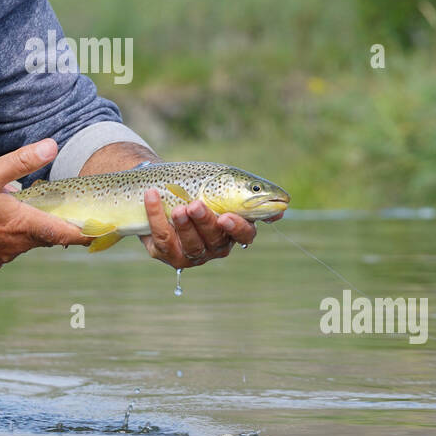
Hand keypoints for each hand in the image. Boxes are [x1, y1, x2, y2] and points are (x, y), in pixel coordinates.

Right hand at [0, 139, 90, 267]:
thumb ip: (21, 162)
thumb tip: (52, 146)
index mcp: (20, 224)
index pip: (65, 234)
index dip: (87, 233)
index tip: (105, 230)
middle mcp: (16, 245)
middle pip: (50, 237)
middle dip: (61, 226)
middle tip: (71, 210)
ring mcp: (3, 255)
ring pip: (31, 242)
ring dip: (35, 228)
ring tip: (27, 207)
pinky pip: (13, 247)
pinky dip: (16, 234)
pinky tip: (1, 219)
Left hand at [139, 189, 259, 268]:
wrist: (162, 187)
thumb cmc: (196, 185)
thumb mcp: (222, 183)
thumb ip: (248, 192)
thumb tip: (284, 206)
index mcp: (234, 230)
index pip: (245, 235)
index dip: (238, 228)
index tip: (227, 217)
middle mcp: (216, 245)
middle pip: (216, 240)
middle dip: (206, 222)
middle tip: (195, 204)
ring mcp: (191, 252)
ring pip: (191, 244)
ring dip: (184, 224)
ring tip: (178, 206)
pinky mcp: (166, 253)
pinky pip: (162, 237)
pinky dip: (155, 215)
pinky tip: (151, 196)